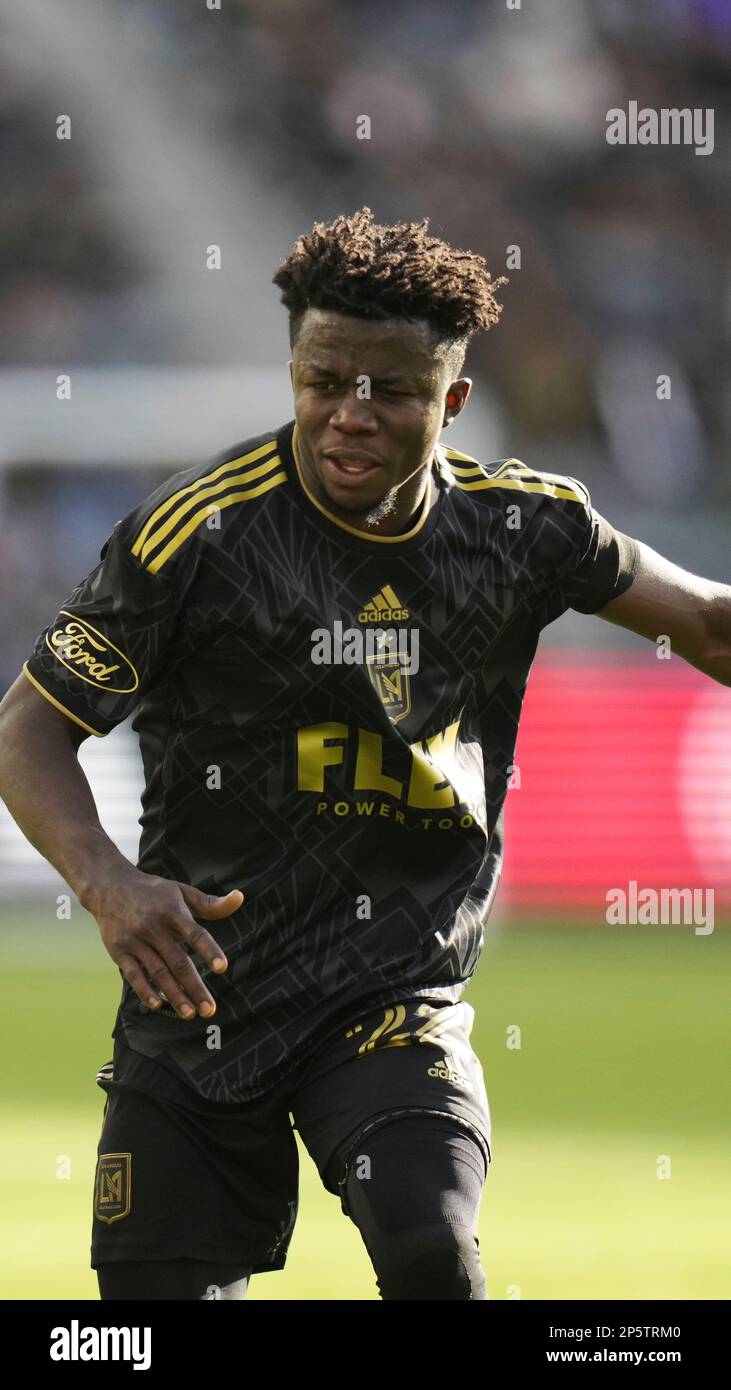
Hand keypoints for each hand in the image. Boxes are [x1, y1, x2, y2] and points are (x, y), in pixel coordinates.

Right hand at [86, 868, 242, 1019]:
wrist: (109, 886)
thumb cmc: (154, 892)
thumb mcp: (182, 892)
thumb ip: (210, 904)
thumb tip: (240, 898)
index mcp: (172, 911)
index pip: (195, 933)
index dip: (209, 950)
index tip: (222, 968)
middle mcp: (153, 926)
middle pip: (178, 962)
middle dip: (194, 987)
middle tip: (210, 1009)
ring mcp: (135, 940)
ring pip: (158, 972)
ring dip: (174, 995)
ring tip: (190, 1014)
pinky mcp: (118, 951)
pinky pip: (133, 974)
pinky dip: (145, 991)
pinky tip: (159, 1005)